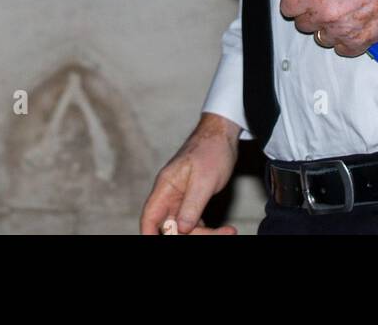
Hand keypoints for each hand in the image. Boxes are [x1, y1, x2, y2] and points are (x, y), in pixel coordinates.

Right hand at [139, 113, 241, 234]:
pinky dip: (208, 229)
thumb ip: (192, 205)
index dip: (150, 234)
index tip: (157, 244)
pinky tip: (224, 230)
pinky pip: (195, 222)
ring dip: (204, 233)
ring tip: (228, 232)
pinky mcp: (193, 200)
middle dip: (191, 235)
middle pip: (170, 227)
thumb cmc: (212, 149)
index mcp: (165, 186)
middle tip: (216, 234)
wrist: (223, 134)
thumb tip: (181, 229)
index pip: (149, 216)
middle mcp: (170, 194)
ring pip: (184, 227)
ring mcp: (181, 198)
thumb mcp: (204, 179)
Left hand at [277, 0, 377, 57]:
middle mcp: (328, 15)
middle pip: (302, 23)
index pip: (287, 6)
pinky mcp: (361, 42)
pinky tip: (352, 20)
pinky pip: (341, 49)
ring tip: (341, 6)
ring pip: (321, 37)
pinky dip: (344, 38)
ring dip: (326, 25)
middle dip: (310, 10)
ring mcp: (344, 31)